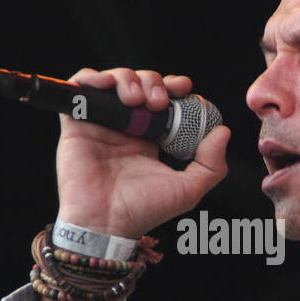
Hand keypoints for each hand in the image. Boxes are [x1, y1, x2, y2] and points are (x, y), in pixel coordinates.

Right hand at [52, 67, 230, 238]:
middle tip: (159, 100)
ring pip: (112, 81)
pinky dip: (90, 77)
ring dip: (127, 78)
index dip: (173, 87)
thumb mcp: (188, 190)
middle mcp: (125, 128)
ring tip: (136, 99)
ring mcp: (100, 124)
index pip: (162, 99)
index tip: (184, 87)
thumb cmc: (144, 210)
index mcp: (150, 138)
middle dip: (152, 81)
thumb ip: (211, 164)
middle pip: (139, 84)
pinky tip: (106, 86)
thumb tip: (223, 132)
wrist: (106, 222)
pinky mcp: (76, 124)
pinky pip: (78, 87)